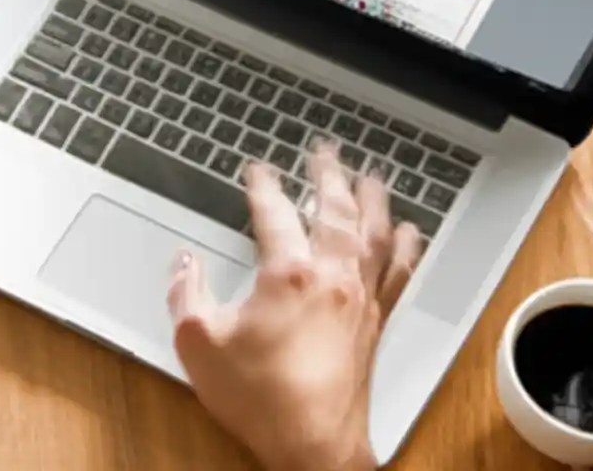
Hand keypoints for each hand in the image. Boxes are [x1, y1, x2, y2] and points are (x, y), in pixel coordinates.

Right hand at [167, 143, 423, 470]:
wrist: (312, 445)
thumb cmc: (259, 398)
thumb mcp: (198, 343)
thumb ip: (186, 295)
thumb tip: (184, 263)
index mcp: (288, 274)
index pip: (274, 212)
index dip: (262, 185)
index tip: (256, 169)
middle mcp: (331, 277)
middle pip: (335, 209)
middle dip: (328, 175)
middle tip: (324, 151)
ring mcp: (359, 298)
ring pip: (374, 232)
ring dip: (371, 198)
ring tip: (370, 175)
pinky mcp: (375, 322)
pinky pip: (397, 271)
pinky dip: (404, 245)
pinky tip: (408, 232)